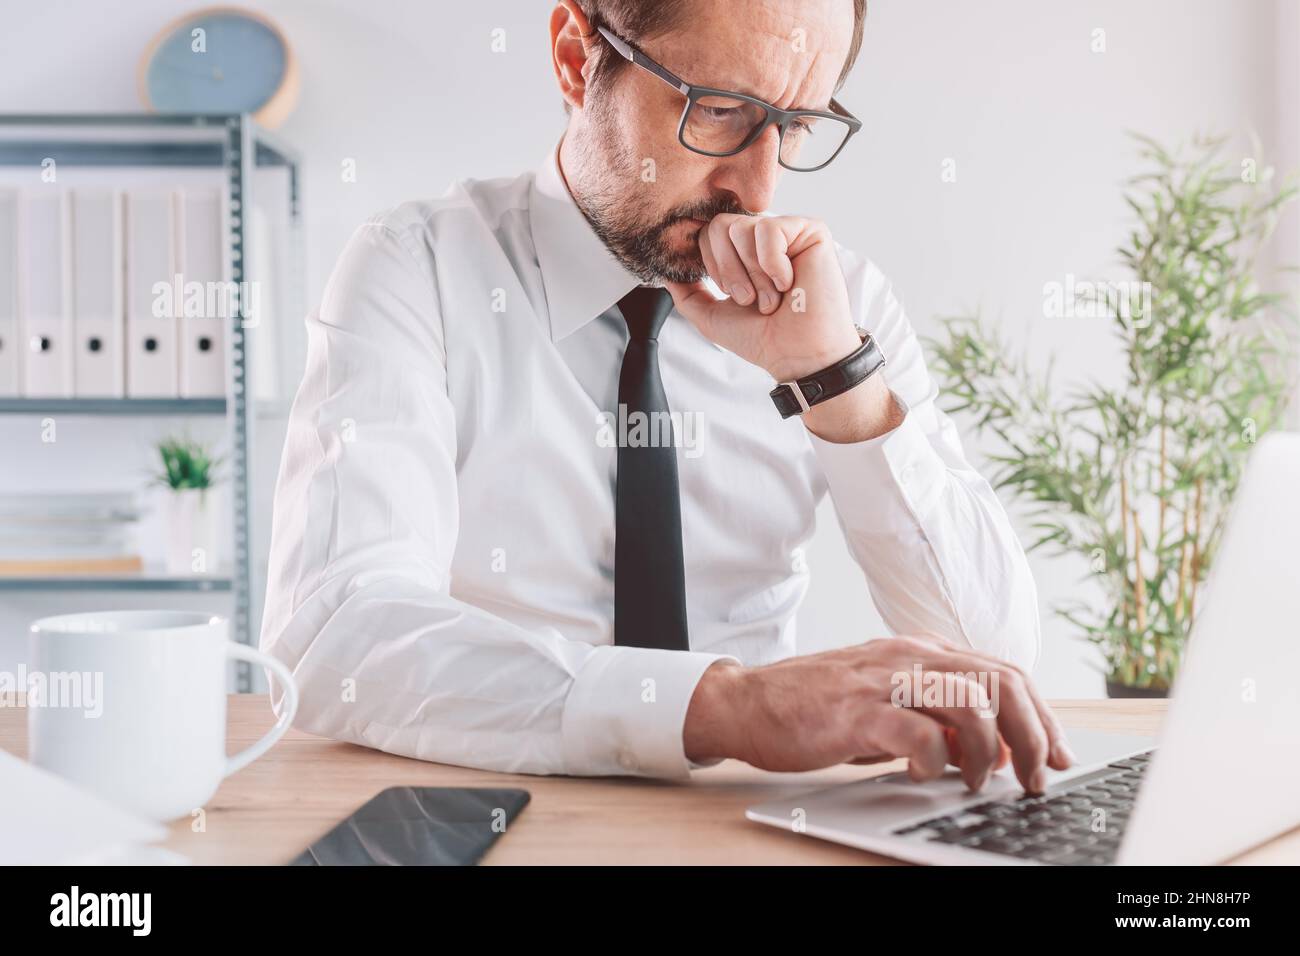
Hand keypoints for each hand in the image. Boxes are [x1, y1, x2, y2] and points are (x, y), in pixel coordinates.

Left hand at [665, 213, 859, 382]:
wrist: (796, 353)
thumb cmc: (761, 337)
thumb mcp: (710, 315)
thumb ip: (686, 292)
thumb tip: (666, 271)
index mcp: (742, 253)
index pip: (707, 233)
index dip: (712, 266)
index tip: (733, 295)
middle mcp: (762, 238)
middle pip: (720, 225)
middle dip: (729, 270)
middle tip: (750, 299)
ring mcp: (787, 232)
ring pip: (743, 228)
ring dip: (753, 274)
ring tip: (772, 298)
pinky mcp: (811, 231)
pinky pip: (771, 230)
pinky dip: (773, 264)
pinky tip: (788, 283)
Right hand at [683, 635, 1075, 793]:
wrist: (748, 701)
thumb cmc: (815, 705)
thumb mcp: (886, 700)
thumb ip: (935, 713)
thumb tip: (994, 746)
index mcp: (920, 651)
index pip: (1004, 672)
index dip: (1043, 716)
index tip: (1056, 755)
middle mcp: (908, 657)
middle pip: (1000, 683)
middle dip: (1033, 736)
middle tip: (1033, 778)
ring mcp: (882, 681)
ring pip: (969, 702)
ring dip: (989, 750)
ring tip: (977, 781)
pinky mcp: (856, 712)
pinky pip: (918, 733)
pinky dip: (935, 761)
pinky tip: (925, 774)